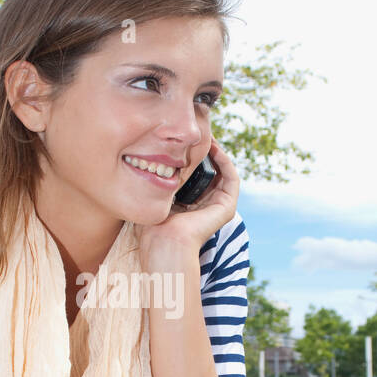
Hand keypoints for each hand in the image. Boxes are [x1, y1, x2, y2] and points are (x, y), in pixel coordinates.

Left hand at [135, 138, 238, 261]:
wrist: (165, 243)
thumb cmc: (153, 228)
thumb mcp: (152, 200)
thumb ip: (154, 185)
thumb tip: (145, 164)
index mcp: (189, 206)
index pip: (194, 177)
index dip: (191, 158)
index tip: (182, 141)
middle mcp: (206, 206)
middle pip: (209, 172)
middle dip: (204, 152)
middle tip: (196, 133)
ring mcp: (218, 206)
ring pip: (222, 172)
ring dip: (216, 152)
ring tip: (206, 136)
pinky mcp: (227, 206)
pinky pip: (231, 178)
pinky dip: (225, 161)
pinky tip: (214, 147)